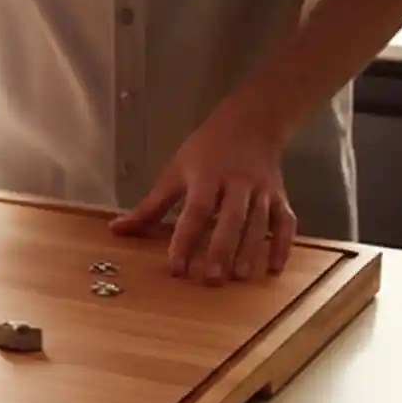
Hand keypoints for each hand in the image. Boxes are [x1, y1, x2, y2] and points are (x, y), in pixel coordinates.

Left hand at [109, 103, 297, 284]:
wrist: (251, 123)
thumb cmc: (206, 150)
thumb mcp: (174, 172)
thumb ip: (149, 206)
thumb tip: (116, 230)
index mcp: (207, 177)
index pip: (196, 212)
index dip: (185, 240)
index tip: (176, 267)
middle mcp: (237, 184)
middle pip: (231, 219)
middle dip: (222, 250)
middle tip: (212, 279)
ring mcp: (262, 191)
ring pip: (259, 223)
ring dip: (250, 251)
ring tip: (238, 278)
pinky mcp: (280, 197)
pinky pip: (285, 223)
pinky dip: (282, 245)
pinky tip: (273, 269)